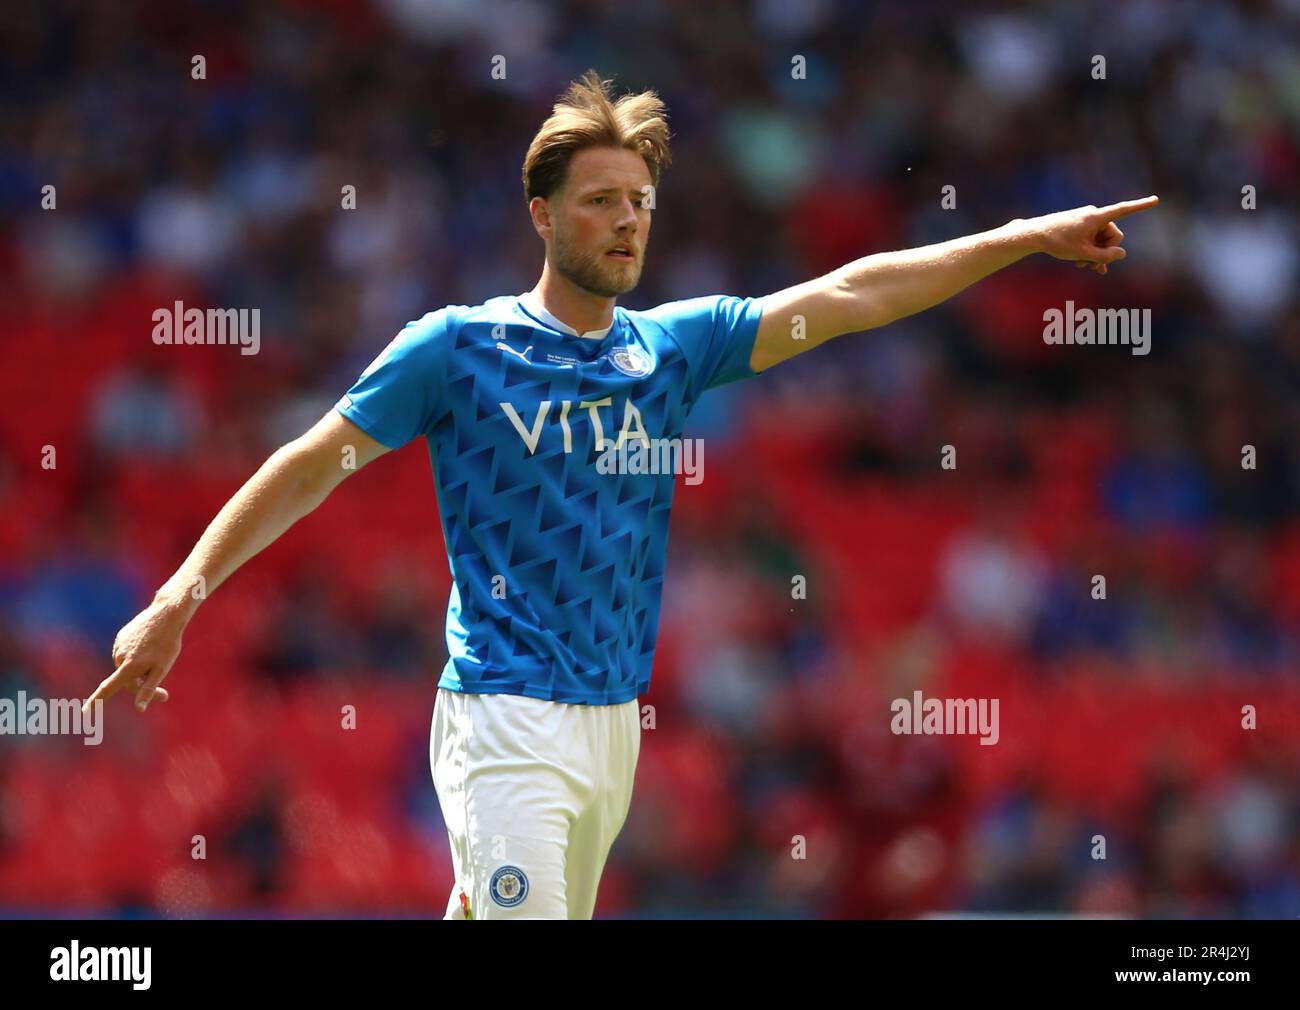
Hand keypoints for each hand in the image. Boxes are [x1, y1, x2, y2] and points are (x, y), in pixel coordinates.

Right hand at [84, 595, 187, 714]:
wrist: (166, 614)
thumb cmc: (167, 644)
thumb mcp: (161, 669)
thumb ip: (148, 689)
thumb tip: (138, 709)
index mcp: (128, 667)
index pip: (107, 688)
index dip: (95, 702)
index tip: (84, 713)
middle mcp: (119, 656)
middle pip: (127, 681)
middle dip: (142, 688)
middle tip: (165, 695)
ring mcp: (118, 645)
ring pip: (128, 667)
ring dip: (141, 671)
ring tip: (159, 658)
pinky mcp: (121, 636)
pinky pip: (129, 654)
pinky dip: (138, 657)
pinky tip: (152, 647)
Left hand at [1021, 195, 1158, 274]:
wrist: (1035, 234)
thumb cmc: (1057, 242)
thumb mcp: (1082, 253)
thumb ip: (1104, 256)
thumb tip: (1122, 254)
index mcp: (1097, 217)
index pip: (1123, 210)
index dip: (1141, 206)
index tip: (1156, 200)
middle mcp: (1094, 216)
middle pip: (1113, 236)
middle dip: (1106, 252)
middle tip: (1092, 266)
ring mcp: (1087, 221)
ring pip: (1102, 240)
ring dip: (1096, 254)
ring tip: (1082, 266)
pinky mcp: (1081, 226)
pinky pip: (1093, 239)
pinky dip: (1091, 250)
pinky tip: (1085, 265)